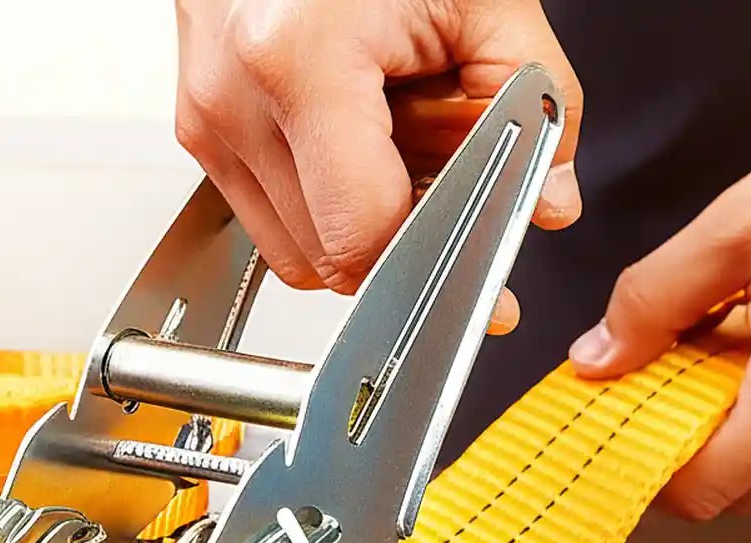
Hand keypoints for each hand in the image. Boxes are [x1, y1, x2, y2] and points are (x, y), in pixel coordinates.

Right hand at [174, 0, 583, 331]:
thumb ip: (538, 101)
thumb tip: (550, 200)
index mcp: (299, 60)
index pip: (362, 236)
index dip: (433, 267)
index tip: (481, 273)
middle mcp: (233, 99)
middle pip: (331, 260)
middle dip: (406, 242)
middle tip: (453, 186)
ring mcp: (205, 117)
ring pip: (297, 253)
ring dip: (362, 224)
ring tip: (397, 145)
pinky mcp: (200, 125)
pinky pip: (273, 213)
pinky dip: (326, 199)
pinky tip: (357, 139)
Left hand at [568, 18, 750, 518]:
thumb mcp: (734, 228)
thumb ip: (650, 302)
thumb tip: (601, 355)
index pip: (708, 489)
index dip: (650, 472)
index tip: (625, 436)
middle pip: (748, 488)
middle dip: (695, 446)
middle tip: (669, 379)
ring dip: (750, 422)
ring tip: (740, 340)